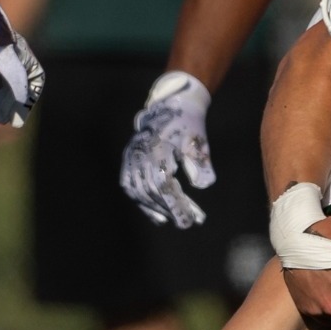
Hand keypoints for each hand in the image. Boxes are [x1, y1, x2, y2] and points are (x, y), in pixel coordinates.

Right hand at [0, 1, 43, 127]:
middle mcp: (6, 56)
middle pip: (14, 86)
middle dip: (9, 106)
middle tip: (4, 122)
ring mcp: (15, 54)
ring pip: (25, 83)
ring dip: (21, 102)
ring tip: (15, 119)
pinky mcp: (19, 53)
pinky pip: (30, 77)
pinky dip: (27, 92)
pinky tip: (21, 106)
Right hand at [122, 72, 214, 228]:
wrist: (169, 108)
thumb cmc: (188, 126)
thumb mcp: (199, 142)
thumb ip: (200, 163)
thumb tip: (203, 185)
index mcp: (157, 148)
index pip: (163, 184)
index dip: (175, 205)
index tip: (190, 220)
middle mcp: (139, 153)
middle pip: (152, 191)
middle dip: (171, 209)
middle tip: (191, 221)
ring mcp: (130, 157)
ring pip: (139, 192)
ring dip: (159, 209)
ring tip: (179, 219)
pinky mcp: (127, 161)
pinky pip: (131, 187)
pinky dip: (144, 203)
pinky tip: (159, 216)